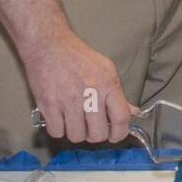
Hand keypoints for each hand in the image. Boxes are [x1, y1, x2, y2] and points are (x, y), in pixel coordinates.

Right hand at [21, 28, 134, 144]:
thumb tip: (133, 112)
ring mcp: (68, 100)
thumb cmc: (78, 56)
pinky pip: (56, 132)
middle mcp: (89, 94)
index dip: (119, 133)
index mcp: (108, 85)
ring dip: (76, 133)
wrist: (49, 45)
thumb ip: (119, 94)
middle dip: (95, 135)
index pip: (121, 118)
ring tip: (74, 121)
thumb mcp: (106, 69)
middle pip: (97, 134)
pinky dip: (58, 129)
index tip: (114, 135)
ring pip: (76, 136)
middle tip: (91, 127)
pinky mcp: (48, 104)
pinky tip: (60, 118)